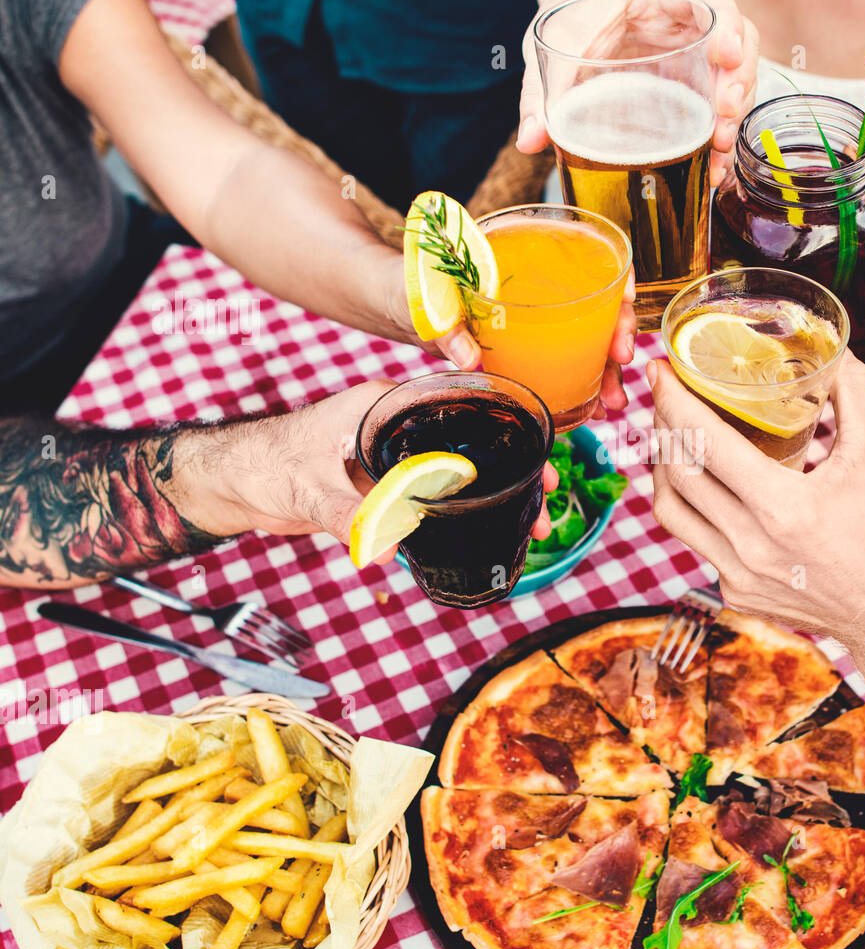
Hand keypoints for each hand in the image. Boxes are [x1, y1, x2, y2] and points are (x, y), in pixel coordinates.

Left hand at [202, 382, 558, 550]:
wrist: (229, 484)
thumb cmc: (263, 465)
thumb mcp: (310, 489)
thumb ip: (348, 514)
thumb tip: (387, 545)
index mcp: (385, 404)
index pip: (460, 403)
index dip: (507, 426)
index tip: (539, 452)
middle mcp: (397, 424)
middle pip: (471, 440)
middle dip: (515, 466)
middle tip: (550, 494)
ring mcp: (393, 454)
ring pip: (459, 470)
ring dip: (495, 492)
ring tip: (534, 519)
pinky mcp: (384, 485)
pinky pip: (436, 494)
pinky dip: (465, 509)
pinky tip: (489, 528)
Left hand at [377, 248, 636, 417]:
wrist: (390, 299)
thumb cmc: (406, 282)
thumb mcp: (421, 296)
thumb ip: (442, 323)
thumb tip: (468, 358)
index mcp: (522, 249)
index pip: (589, 254)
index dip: (615, 282)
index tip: (624, 310)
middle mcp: (538, 279)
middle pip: (597, 302)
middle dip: (618, 336)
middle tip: (621, 367)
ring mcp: (536, 312)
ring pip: (587, 336)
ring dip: (606, 370)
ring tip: (612, 404)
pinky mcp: (527, 342)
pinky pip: (565, 359)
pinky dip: (583, 383)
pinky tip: (593, 407)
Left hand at [518, 0, 757, 188]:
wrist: (573, 25)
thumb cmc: (568, 23)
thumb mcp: (550, 46)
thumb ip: (539, 91)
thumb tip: (530, 141)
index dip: (729, 24)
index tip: (728, 56)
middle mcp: (686, 21)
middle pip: (738, 41)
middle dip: (738, 82)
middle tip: (722, 120)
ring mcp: (696, 54)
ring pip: (736, 77)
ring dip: (733, 115)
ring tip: (717, 149)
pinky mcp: (694, 85)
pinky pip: (720, 107)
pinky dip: (720, 137)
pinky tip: (713, 166)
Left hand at [646, 352, 864, 647]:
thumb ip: (855, 396)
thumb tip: (836, 351)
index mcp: (783, 509)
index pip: (706, 443)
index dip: (674, 400)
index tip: (661, 370)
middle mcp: (750, 546)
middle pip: (677, 472)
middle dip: (662, 424)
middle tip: (665, 393)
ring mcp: (735, 574)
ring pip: (671, 510)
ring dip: (662, 466)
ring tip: (670, 433)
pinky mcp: (732, 591)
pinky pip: (693, 538)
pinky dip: (689, 503)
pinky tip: (698, 480)